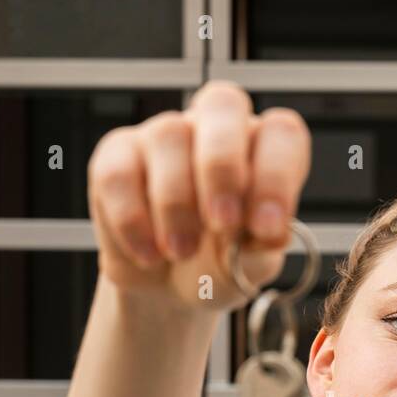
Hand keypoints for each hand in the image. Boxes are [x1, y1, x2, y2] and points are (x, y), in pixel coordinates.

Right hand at [87, 81, 311, 311]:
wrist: (166, 291)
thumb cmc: (217, 265)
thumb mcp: (248, 267)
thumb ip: (262, 249)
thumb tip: (272, 234)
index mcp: (261, 148)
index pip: (280, 132)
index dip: (277, 174)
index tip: (267, 228)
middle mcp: (215, 128)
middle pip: (223, 105)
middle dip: (222, 167)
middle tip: (221, 225)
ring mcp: (163, 135)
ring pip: (168, 136)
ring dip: (176, 205)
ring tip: (181, 252)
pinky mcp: (115, 157)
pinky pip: (119, 173)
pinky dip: (133, 222)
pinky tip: (148, 254)